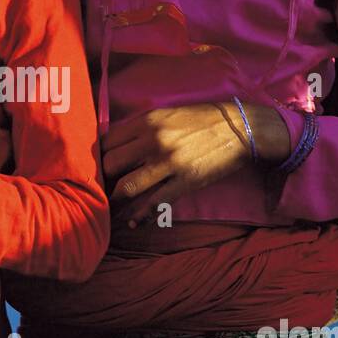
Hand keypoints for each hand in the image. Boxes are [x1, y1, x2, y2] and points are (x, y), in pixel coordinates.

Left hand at [100, 101, 290, 227]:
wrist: (239, 128)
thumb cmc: (201, 120)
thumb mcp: (167, 114)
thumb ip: (141, 128)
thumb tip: (116, 144)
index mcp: (147, 122)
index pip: (107, 141)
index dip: (98, 157)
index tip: (98, 167)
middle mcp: (153, 140)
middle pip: (110, 164)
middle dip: (102, 179)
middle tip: (101, 188)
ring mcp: (169, 162)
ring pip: (127, 186)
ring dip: (116, 200)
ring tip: (112, 206)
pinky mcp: (185, 181)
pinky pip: (155, 202)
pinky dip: (141, 216)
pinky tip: (133, 222)